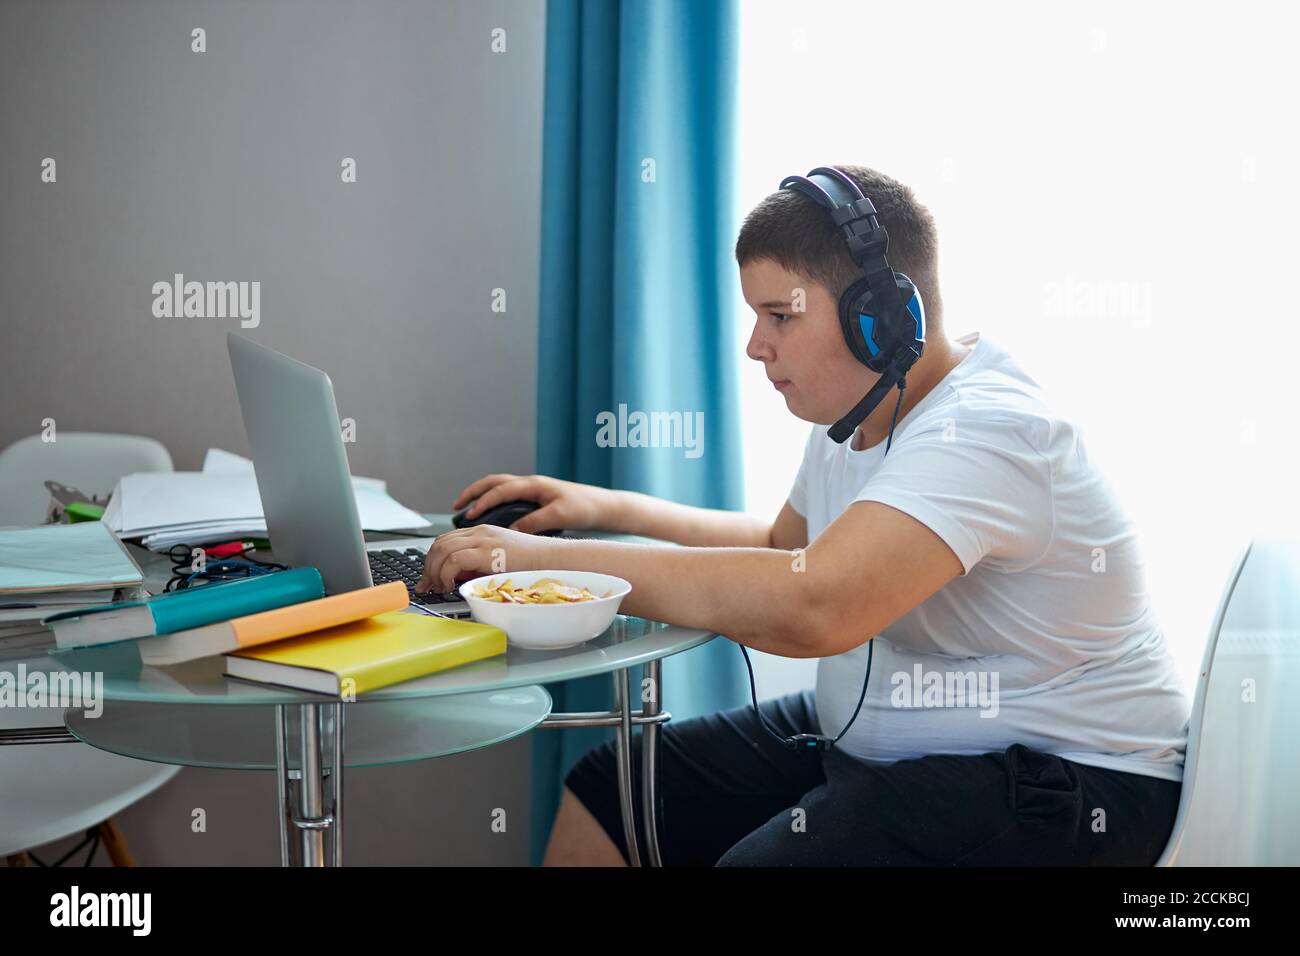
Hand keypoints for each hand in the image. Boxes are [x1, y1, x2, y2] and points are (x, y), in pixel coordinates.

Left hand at [415, 525, 557, 593]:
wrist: (553, 559)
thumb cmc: (533, 564)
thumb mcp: (499, 561)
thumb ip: (478, 564)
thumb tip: (458, 577)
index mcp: (483, 532)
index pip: (446, 540)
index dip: (433, 560)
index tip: (430, 578)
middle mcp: (480, 532)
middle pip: (439, 544)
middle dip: (428, 567)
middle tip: (427, 586)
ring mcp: (483, 539)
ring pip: (441, 550)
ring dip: (434, 571)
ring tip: (439, 588)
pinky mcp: (487, 550)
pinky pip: (453, 559)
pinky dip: (445, 573)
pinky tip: (450, 585)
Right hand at [452, 473, 617, 532]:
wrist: (602, 506)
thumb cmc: (584, 508)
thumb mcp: (559, 516)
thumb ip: (535, 522)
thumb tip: (512, 529)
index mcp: (534, 485)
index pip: (501, 490)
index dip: (483, 502)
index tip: (469, 515)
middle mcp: (530, 484)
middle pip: (494, 482)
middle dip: (473, 492)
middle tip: (457, 505)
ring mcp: (532, 490)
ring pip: (499, 487)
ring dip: (481, 495)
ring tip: (466, 509)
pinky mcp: (535, 498)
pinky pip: (507, 495)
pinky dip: (493, 501)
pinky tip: (489, 515)